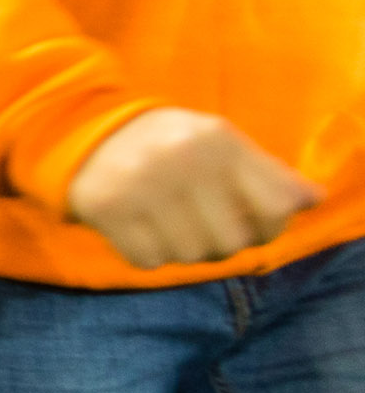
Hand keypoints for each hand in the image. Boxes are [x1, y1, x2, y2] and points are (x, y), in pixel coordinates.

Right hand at [67, 108, 320, 268]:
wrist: (79, 131)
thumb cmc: (164, 143)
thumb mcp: (216, 142)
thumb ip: (267, 171)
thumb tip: (313, 198)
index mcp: (216, 139)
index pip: (275, 207)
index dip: (269, 228)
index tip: (250, 224)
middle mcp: (181, 159)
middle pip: (230, 241)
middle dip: (219, 244)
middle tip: (201, 228)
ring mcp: (142, 184)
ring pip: (189, 256)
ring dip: (182, 250)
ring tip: (168, 226)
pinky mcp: (107, 207)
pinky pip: (148, 261)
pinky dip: (148, 254)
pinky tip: (140, 230)